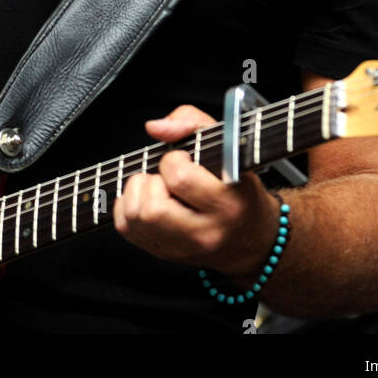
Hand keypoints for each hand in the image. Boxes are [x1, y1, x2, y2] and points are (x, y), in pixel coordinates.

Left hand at [112, 105, 280, 278]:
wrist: (251, 240)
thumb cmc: (239, 187)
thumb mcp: (230, 146)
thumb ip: (193, 122)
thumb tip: (155, 127)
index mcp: (227, 205)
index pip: (179, 178)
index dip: (173, 159)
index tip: (184, 158)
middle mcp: (204, 234)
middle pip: (151, 209)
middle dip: (151, 181)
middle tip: (166, 176)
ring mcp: (182, 250)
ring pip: (134, 218)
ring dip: (137, 193)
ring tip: (158, 187)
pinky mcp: (165, 255)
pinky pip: (126, 228)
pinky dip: (127, 207)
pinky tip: (147, 199)